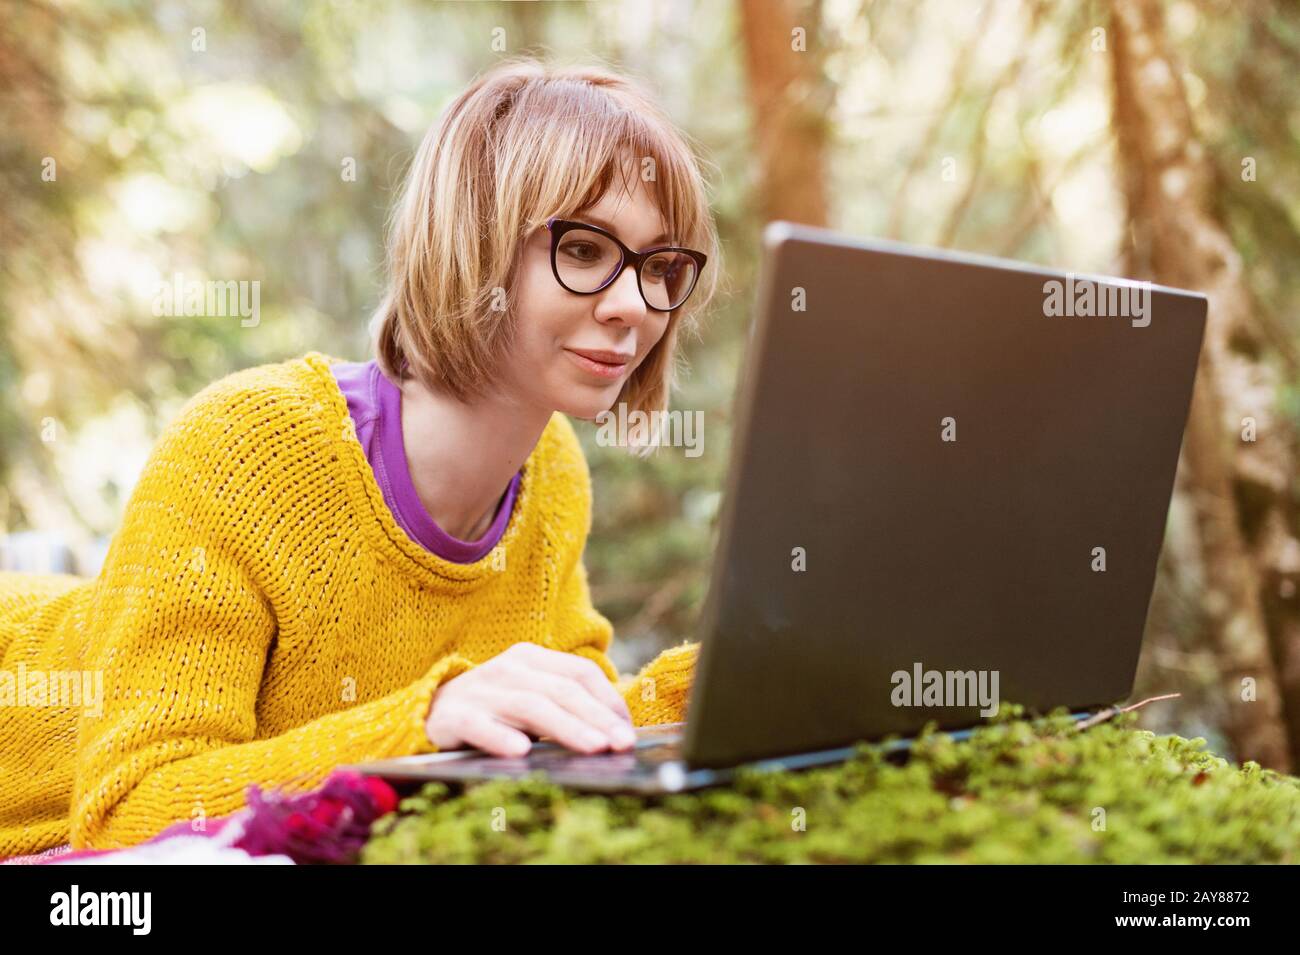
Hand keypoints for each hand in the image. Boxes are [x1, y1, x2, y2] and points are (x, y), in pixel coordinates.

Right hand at [425, 642, 636, 756]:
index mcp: (532, 658)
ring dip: (566, 727)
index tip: (628, 728)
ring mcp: (481, 690)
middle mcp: (509, 668)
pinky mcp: (454, 716)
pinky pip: (479, 725)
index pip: (579, 673)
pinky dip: (501, 737)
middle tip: (622, 743)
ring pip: (530, 706)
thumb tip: (615, 730)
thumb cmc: (495, 708)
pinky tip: (522, 751)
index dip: (608, 700)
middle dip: (597, 718)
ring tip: (593, 747)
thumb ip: (565, 705)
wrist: (430, 710)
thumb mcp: (531, 696)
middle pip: (561, 691)